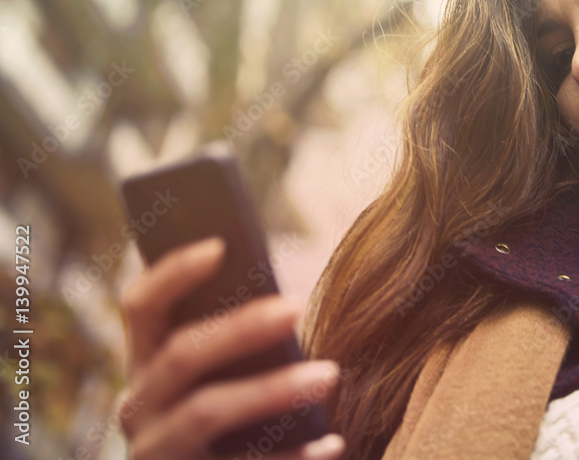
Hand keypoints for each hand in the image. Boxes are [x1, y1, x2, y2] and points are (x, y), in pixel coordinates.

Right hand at [117, 236, 344, 458]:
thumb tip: (287, 303)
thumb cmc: (230, 426)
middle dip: (239, 327)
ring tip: (329, 374)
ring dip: (271, 390)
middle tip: (295, 307)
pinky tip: (333, 443)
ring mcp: (156, 451)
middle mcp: (139, 406)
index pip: (142, 306)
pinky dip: (291, 457)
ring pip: (208, 409)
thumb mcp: (220, 380)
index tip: (221, 245)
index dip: (174, 273)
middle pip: (181, 354)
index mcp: (146, 365)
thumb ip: (236, 345)